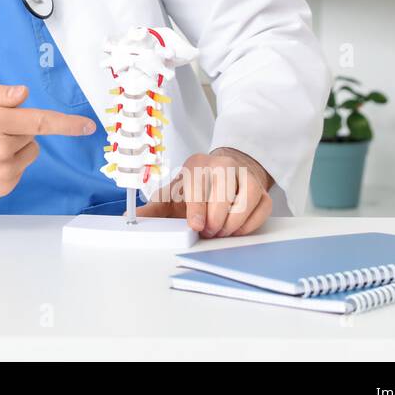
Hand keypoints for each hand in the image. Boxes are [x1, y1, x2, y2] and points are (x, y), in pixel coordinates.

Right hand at [0, 84, 94, 202]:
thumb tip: (24, 95)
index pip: (40, 121)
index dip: (67, 124)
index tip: (88, 126)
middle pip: (32, 135)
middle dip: (18, 130)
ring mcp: (0, 172)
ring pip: (28, 153)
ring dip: (15, 148)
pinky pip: (18, 171)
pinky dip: (7, 165)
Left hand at [136, 147, 272, 237]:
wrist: (228, 173)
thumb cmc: (197, 188)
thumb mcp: (173, 194)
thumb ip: (154, 207)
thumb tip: (132, 218)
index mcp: (197, 164)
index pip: (198, 183)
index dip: (197, 207)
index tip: (196, 225)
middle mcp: (224, 165)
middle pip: (224, 192)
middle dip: (215, 218)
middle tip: (208, 231)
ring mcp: (247, 176)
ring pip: (246, 201)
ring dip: (232, 223)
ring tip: (221, 230)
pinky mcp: (263, 191)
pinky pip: (261, 210)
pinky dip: (248, 225)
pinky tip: (235, 228)